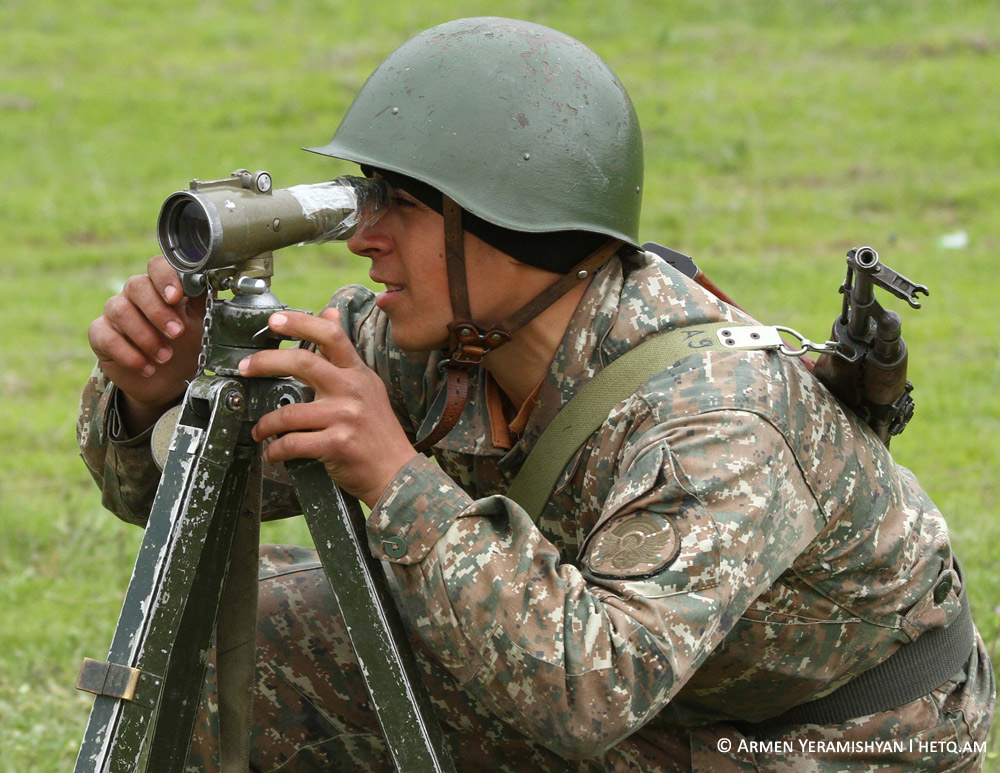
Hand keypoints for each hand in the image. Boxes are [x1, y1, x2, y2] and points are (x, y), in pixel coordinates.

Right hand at [88, 256, 204, 432]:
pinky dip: (128, 354)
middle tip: (177, 333)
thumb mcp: (201, 321)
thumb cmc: (186, 345)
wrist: (169, 380)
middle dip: (158, 311)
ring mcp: (115, 312)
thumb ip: (203, 298)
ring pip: (120, 310)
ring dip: (146, 336)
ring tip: (165, 357)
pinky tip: (147, 367)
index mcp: (162, 286)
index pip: (156, 266)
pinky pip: (105, 336)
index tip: (176, 297)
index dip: (165, 278)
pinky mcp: (100, 334)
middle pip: (136, 285)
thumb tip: (213, 276)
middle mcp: (135, 294)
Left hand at [239, 308, 416, 507]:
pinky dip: (276, 450)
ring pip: (289, 412)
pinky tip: (273, 452)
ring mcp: (345, 417)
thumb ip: (344, 355)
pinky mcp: (337, 444)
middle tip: (245, 367)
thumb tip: (328, 312)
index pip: (331, 336)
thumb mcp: (368, 386)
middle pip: (303, 362)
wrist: (396, 473)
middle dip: (266, 362)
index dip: (301, 323)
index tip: (275, 321)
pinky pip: (293, 443)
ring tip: (260, 430)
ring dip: (266, 423)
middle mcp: (352, 390)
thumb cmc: (378, 431)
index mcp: (358, 374)